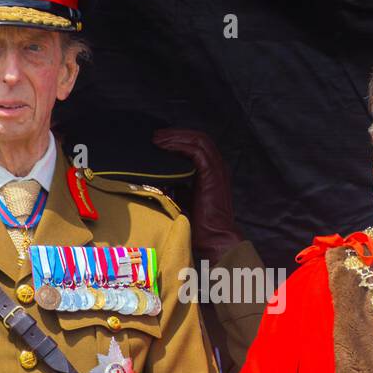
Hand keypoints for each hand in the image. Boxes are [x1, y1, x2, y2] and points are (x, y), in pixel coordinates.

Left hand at [152, 128, 243, 262]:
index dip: (178, 140)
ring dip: (176, 137)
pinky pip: (197, 151)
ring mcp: (217, 169)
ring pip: (198, 141)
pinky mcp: (213, 173)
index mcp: (212, 171)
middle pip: (197, 138)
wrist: (213, 239)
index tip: (158, 141)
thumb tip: (156, 176)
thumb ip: (174, 185)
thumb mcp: (182, 199)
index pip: (197, 146)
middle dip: (175, 134)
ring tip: (157, 139)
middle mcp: (218, 166)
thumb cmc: (198, 224)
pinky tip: (164, 147)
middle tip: (155, 135)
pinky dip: (180, 145)